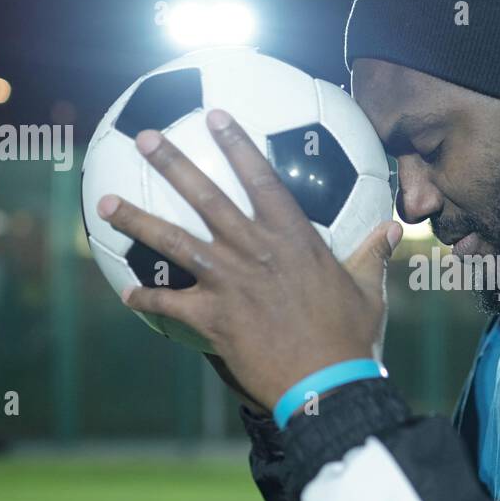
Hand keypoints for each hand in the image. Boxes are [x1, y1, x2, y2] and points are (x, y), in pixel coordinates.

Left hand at [97, 108, 401, 410]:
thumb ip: (373, 255)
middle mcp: (254, 250)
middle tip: (146, 138)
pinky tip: (126, 292)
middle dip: (174, 163)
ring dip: (137, 220)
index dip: (238, 144)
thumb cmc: (351, 337)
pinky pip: (169, 302)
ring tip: (104, 202)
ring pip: (174, 241)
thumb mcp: (369, 291)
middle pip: (206, 197)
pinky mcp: (212, 317)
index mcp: (293, 238)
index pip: (261, 178)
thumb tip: (394, 229)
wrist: (326, 383)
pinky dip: (146, 297)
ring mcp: (229, 282)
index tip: (216, 117)